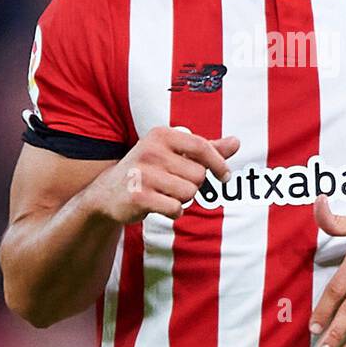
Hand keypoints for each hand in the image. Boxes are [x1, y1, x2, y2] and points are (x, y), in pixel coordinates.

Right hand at [92, 126, 239, 223]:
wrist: (108, 192)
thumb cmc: (150, 170)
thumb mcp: (174, 153)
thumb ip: (206, 148)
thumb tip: (237, 142)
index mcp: (161, 135)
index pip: (201, 146)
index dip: (219, 163)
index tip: (225, 176)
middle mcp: (150, 151)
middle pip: (198, 174)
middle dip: (193, 184)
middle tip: (174, 184)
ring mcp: (143, 174)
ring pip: (189, 193)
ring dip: (183, 199)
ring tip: (165, 194)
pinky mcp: (138, 197)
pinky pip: (175, 208)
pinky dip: (174, 212)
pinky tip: (160, 206)